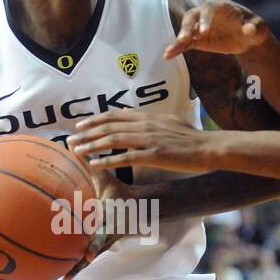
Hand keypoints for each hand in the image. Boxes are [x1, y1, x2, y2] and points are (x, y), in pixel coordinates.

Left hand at [61, 162, 133, 279]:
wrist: (140, 210)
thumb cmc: (120, 193)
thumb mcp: (106, 177)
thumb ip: (88, 162)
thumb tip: (70, 143)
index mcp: (109, 217)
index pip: (103, 227)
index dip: (96, 239)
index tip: (89, 251)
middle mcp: (108, 232)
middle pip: (96, 248)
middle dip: (85, 259)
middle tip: (74, 270)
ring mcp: (105, 242)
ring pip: (91, 257)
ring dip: (79, 268)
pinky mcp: (102, 246)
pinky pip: (88, 258)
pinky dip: (77, 266)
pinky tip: (65, 277)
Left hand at [69, 112, 219, 172]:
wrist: (208, 147)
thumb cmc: (190, 137)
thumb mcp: (168, 122)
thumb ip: (148, 119)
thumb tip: (130, 114)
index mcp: (148, 117)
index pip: (115, 115)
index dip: (95, 120)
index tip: (80, 126)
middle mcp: (145, 125)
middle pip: (109, 126)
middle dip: (87, 133)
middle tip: (71, 140)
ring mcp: (148, 139)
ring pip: (112, 140)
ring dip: (91, 146)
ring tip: (76, 151)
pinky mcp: (153, 154)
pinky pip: (124, 157)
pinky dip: (106, 160)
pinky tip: (93, 165)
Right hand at [165, 0, 269, 60]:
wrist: (248, 39)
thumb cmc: (254, 29)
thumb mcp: (259, 28)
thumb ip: (255, 28)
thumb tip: (248, 29)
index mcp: (221, 6)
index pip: (209, 8)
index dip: (205, 18)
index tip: (204, 31)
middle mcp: (207, 14)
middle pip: (192, 16)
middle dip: (186, 27)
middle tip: (183, 39)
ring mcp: (200, 26)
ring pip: (185, 29)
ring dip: (178, 39)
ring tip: (169, 51)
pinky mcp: (197, 39)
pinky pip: (185, 43)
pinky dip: (177, 48)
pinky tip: (168, 56)